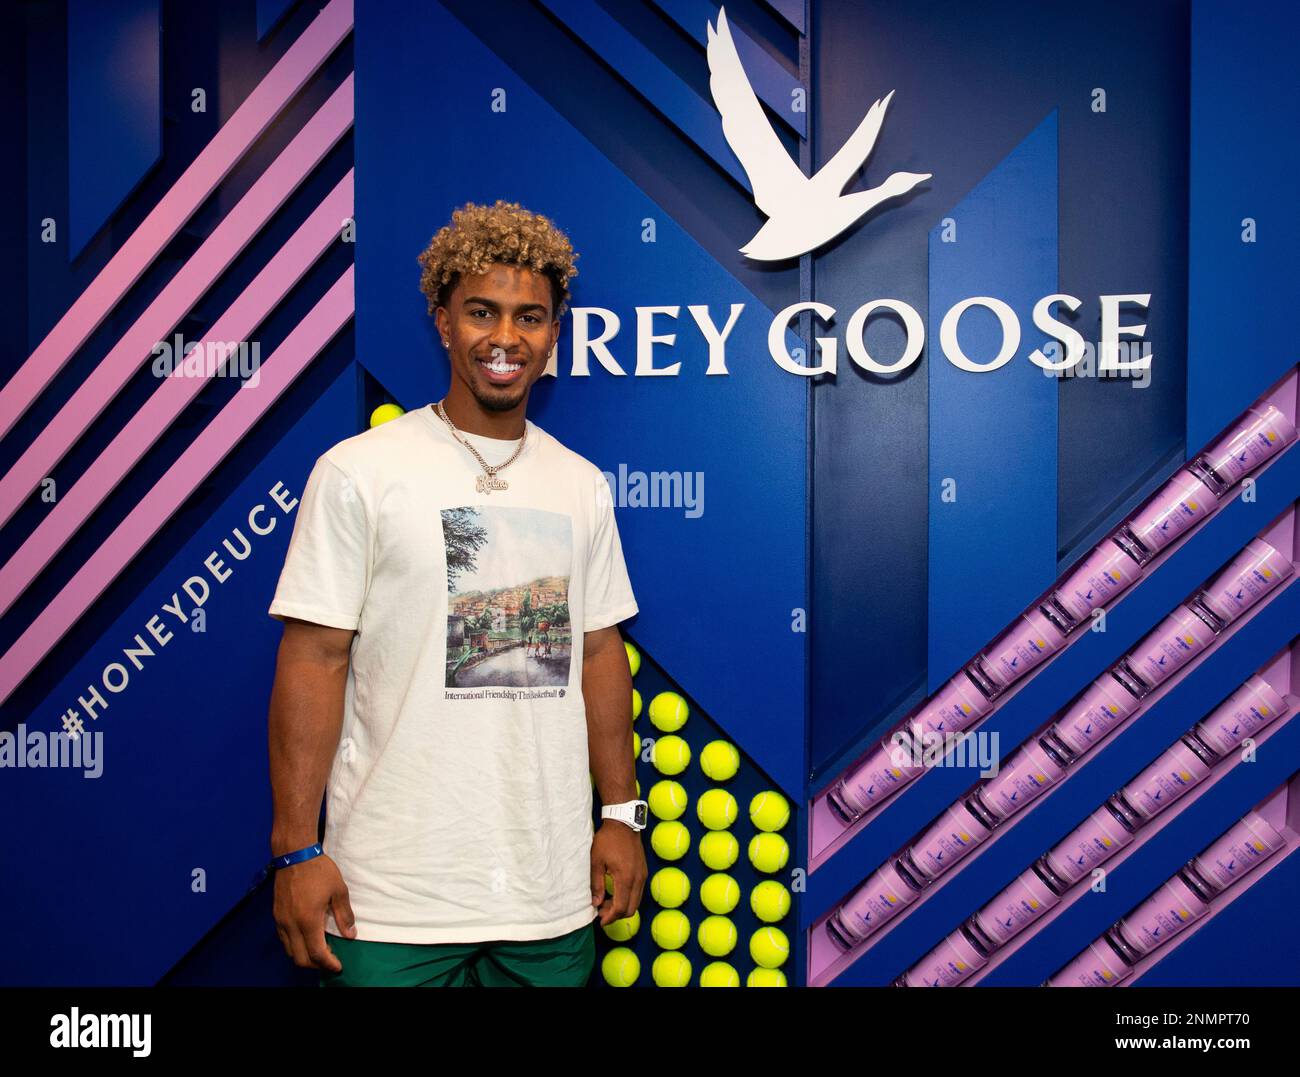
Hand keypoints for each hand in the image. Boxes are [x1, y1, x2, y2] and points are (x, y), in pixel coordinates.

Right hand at [272, 854, 356, 971]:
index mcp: (308, 920)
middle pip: (300, 958)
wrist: (294, 854)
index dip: (328, 964)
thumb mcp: (338, 890)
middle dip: (316, 965)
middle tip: (330, 960)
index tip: (338, 966)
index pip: (317, 953)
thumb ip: (344, 915)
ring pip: (289, 951)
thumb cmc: (319, 870)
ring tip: (319, 950)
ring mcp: (281, 921)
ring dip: (304, 956)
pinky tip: (306, 938)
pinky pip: (283, 939)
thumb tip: (350, 935)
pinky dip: (295, 946)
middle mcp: (291, 925)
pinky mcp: (276, 915)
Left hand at [590, 821, 646, 926]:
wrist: (623, 822)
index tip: (600, 920)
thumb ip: (596, 884)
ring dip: (622, 906)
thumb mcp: (596, 862)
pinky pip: (638, 891)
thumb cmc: (608, 840)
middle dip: (616, 914)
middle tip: (601, 912)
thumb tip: (596, 904)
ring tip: (606, 902)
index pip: (621, 908)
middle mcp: (638, 879)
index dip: (610, 917)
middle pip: (631, 909)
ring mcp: (643, 875)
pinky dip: (627, 897)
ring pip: (636, 901)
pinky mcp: (643, 871)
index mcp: (626, 878)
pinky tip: (615, 892)